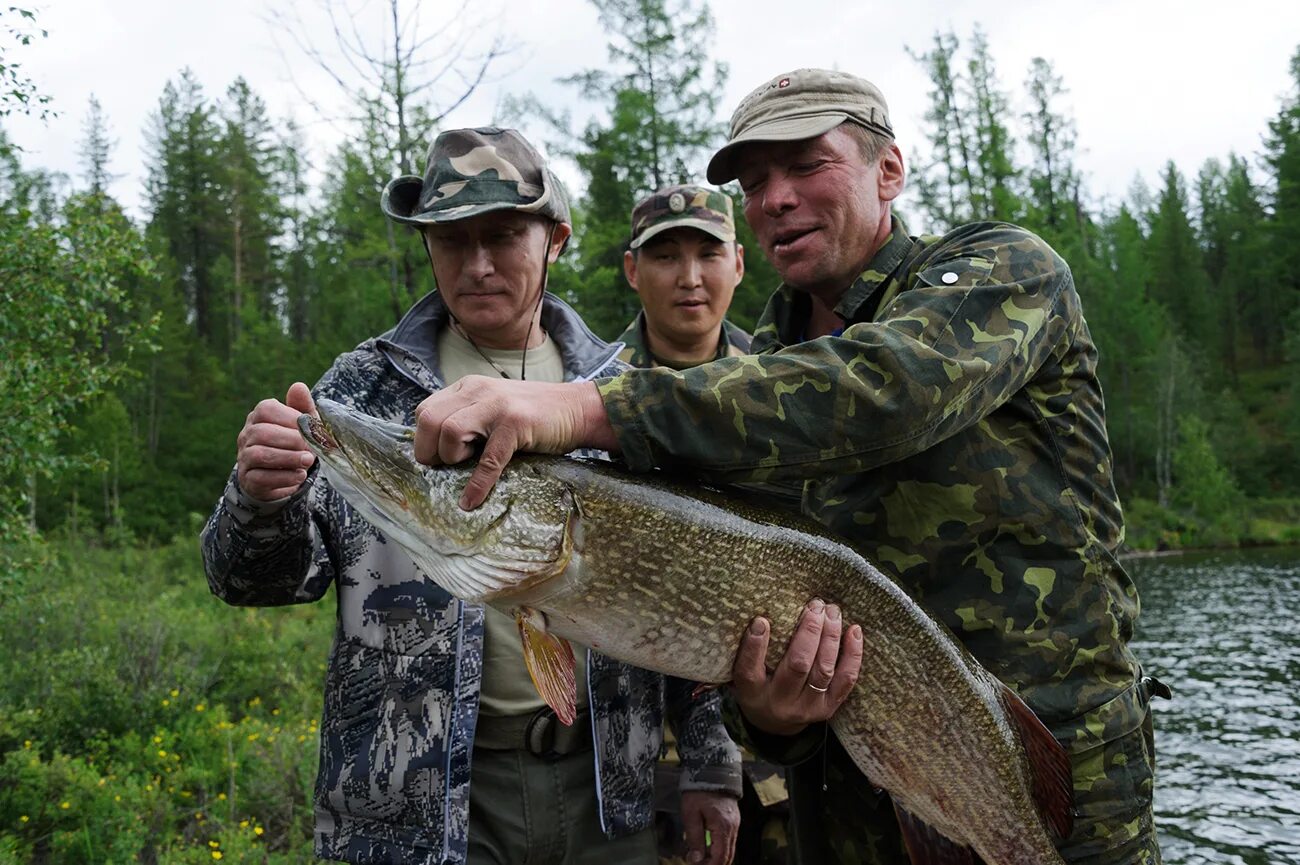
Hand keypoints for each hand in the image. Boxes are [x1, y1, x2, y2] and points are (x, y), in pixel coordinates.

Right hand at [236, 382, 317, 500]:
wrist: (283, 475)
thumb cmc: (294, 443)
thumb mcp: (302, 424)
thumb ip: (302, 406)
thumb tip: (299, 386)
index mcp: (259, 416)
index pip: (267, 410)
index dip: (290, 418)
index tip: (309, 429)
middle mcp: (246, 434)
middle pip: (262, 433)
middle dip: (291, 440)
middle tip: (310, 448)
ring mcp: (244, 457)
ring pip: (260, 455)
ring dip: (288, 458)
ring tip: (308, 461)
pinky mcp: (248, 479)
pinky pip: (260, 477)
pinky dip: (284, 477)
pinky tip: (299, 475)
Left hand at [412, 375, 616, 508]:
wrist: (577, 409)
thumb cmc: (534, 416)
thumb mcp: (493, 407)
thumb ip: (467, 418)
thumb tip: (436, 450)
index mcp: (468, 387)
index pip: (424, 410)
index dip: (424, 438)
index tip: (438, 456)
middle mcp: (477, 390)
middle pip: (429, 420)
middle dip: (429, 450)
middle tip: (445, 467)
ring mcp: (497, 406)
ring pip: (450, 432)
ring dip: (451, 458)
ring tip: (467, 465)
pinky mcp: (515, 424)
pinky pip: (487, 460)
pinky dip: (477, 485)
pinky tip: (472, 501)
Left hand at [680, 790, 738, 864]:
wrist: (711, 771)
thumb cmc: (699, 791)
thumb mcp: (691, 815)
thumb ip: (694, 838)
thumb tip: (696, 859)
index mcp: (723, 827)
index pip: (720, 857)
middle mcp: (732, 827)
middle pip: (727, 856)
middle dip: (713, 864)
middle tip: (698, 864)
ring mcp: (735, 823)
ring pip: (729, 849)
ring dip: (716, 857)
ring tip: (700, 857)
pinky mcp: (733, 819)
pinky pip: (729, 839)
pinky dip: (719, 847)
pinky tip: (708, 846)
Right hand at [731, 599, 862, 735]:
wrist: (773, 724)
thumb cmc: (758, 685)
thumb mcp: (744, 672)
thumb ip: (749, 649)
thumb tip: (762, 615)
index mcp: (751, 693)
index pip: (749, 670)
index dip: (755, 646)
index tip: (762, 620)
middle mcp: (780, 702)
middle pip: (798, 665)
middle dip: (810, 631)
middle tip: (815, 605)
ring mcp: (807, 708)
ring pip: (824, 669)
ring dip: (831, 636)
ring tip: (832, 611)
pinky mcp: (828, 708)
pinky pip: (845, 680)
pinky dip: (852, 654)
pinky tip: (854, 631)